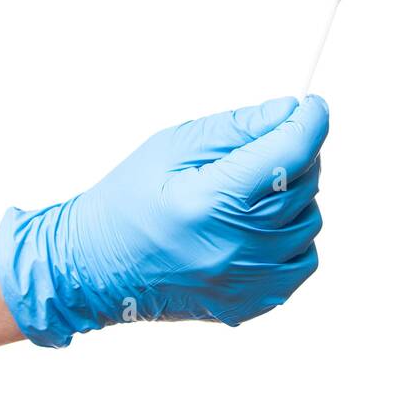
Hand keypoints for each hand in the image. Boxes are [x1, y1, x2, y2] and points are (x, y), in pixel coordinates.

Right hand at [0, 95, 329, 346]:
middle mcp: (235, 247)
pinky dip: (291, 236)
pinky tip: (256, 227)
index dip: (310, 122)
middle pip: (304, 185)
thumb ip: (238, 127)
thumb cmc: (128, 202)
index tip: (313, 106)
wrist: (95, 269)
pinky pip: (302, 259)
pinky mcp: (254, 303)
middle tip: (265, 148)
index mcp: (210, 202)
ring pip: (309, 221)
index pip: (290, 154)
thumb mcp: (174, 146)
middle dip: (294, 155)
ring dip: (292, 198)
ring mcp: (248, 281)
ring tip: (249, 194)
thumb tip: (289, 111)